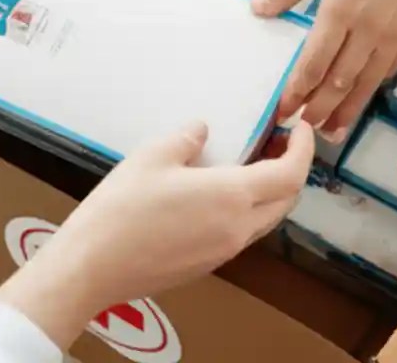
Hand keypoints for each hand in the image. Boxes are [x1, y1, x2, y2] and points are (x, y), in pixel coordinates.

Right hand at [0, 121, 315, 349]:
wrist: (93, 268)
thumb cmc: (120, 211)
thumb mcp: (151, 157)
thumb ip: (186, 139)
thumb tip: (203, 129)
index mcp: (231, 197)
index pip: (290, 174)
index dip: (303, 149)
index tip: (300, 129)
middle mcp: (236, 228)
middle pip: (286, 200)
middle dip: (291, 169)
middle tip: (276, 142)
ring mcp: (223, 250)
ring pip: (266, 220)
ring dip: (270, 191)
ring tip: (250, 164)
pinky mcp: (207, 264)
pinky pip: (241, 234)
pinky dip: (246, 210)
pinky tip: (219, 193)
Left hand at [253, 0, 396, 138]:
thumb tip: (260, 9)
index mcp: (342, 6)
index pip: (314, 63)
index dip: (297, 92)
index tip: (281, 110)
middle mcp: (371, 27)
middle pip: (340, 82)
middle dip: (318, 109)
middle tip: (300, 130)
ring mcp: (396, 30)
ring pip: (367, 82)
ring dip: (347, 109)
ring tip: (331, 130)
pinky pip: (390, 67)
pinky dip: (373, 86)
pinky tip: (363, 94)